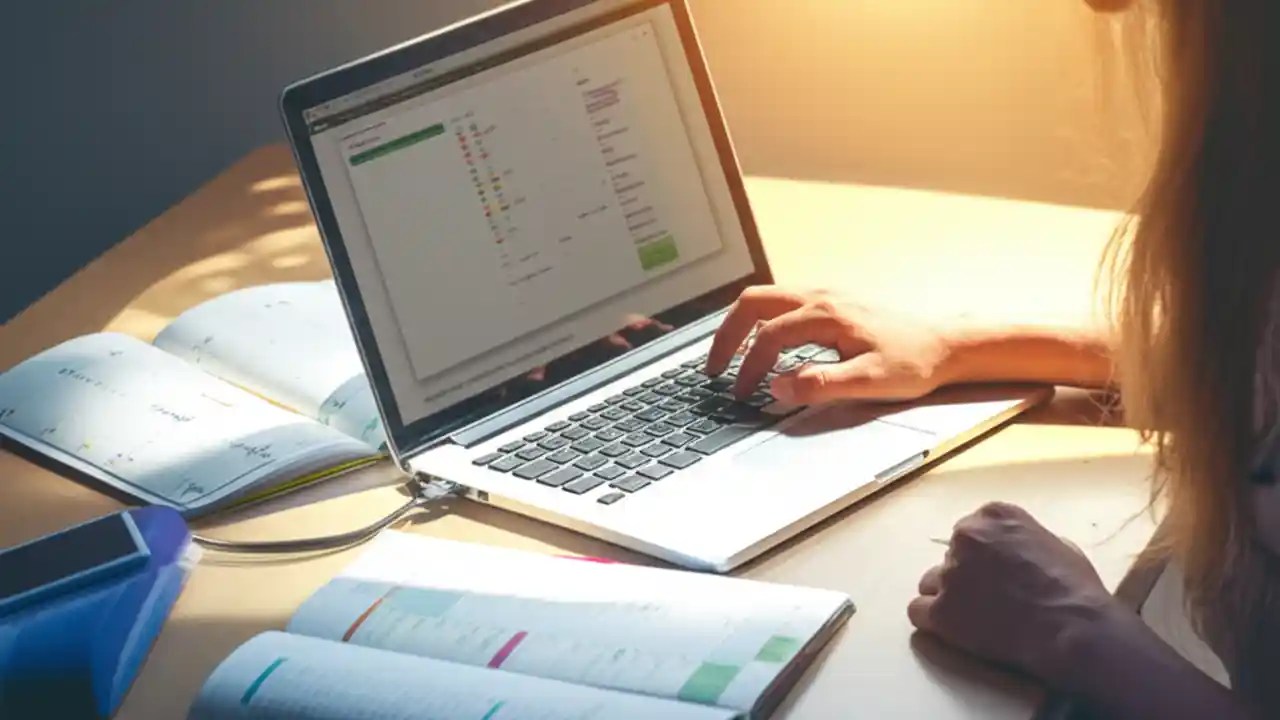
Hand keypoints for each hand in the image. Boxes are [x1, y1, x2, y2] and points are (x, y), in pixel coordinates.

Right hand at [705, 286, 954, 402]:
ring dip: (742, 327)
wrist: (946, 344)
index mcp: (825, 315)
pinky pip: (781, 304)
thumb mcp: (870, 381)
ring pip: (766, 300)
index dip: (749, 368)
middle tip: (714, 367)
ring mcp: (825, 297)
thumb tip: (778, 387)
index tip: (742, 394)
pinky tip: (765, 348)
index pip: (768, 337)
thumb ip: (821, 384)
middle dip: (727, 335)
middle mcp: (820, 297)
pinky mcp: (831, 303)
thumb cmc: (913, 362)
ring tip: (731, 358)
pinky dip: (760, 323)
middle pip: (753, 303)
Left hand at [908, 502, 1118, 684]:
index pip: (971, 532)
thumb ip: (1025, 540)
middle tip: (990, 598)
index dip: (983, 556)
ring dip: (948, 597)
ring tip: (975, 618)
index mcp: (993, 516)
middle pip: (950, 556)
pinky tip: (954, 630)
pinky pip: (917, 611)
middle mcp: (965, 537)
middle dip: (966, 575)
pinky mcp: (940, 610)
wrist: (1071, 629)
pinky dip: (932, 621)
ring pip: (932, 582)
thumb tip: (1016, 550)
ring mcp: (949, 573)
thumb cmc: (1075, 590)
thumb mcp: (1059, 545)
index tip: (997, 573)